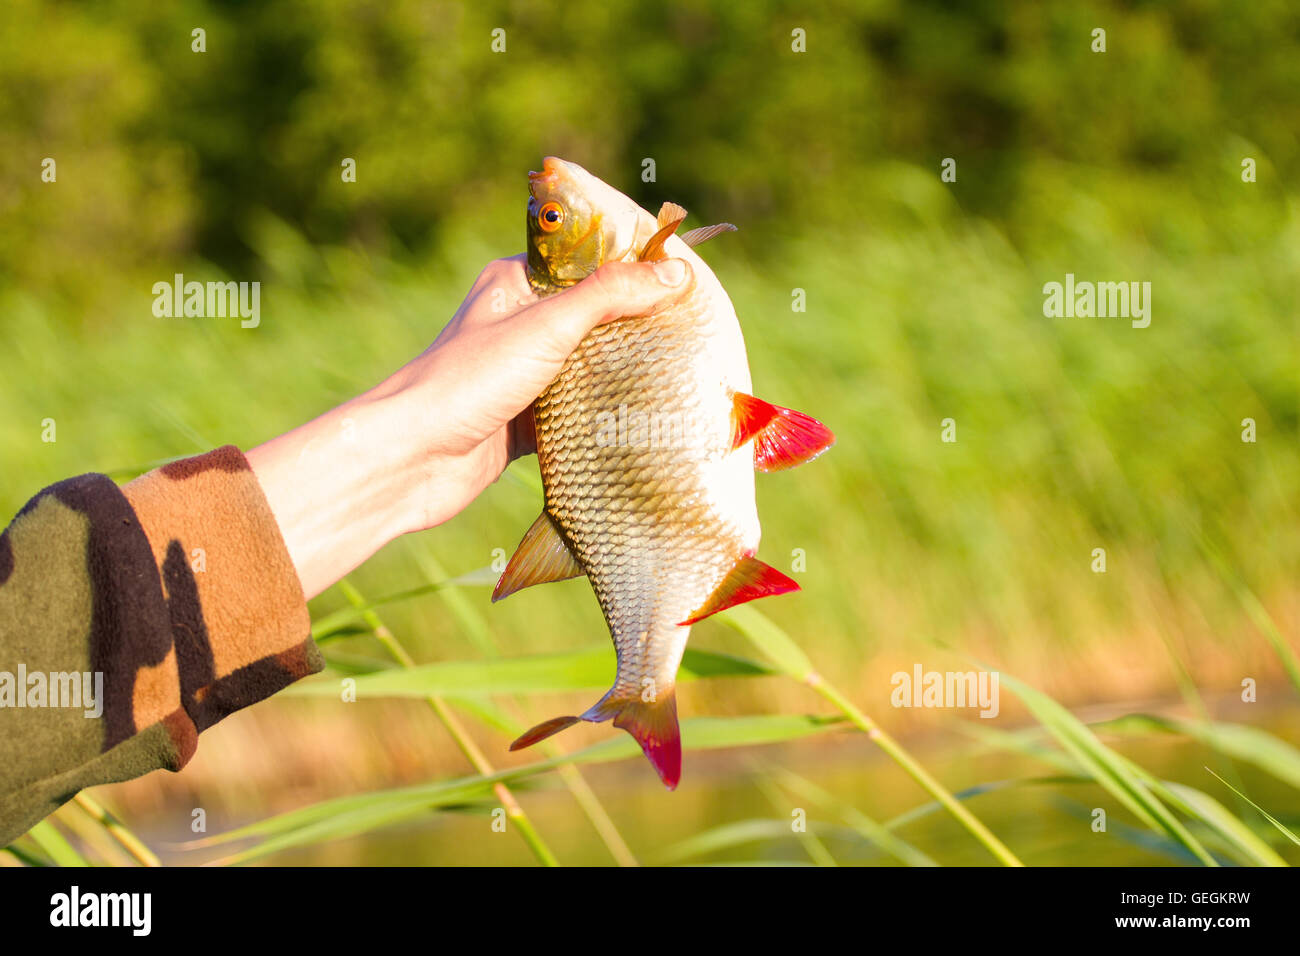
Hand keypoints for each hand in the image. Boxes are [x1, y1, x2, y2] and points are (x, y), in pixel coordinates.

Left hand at [246, 254, 692, 598]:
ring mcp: (520, 377)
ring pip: (586, 369)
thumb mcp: (547, 326)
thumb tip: (676, 274)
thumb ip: (610, 297)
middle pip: (592, 319)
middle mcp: (517, 326)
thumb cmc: (468, 380)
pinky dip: (603, 418)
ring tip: (681, 377)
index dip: (633, 270)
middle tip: (695, 336)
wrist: (411, 460)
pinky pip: (575, 415)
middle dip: (637, 328)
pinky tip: (644, 423)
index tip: (686, 282)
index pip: (585, 264)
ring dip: (622, 376)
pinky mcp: (523, 424)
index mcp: (514, 285)